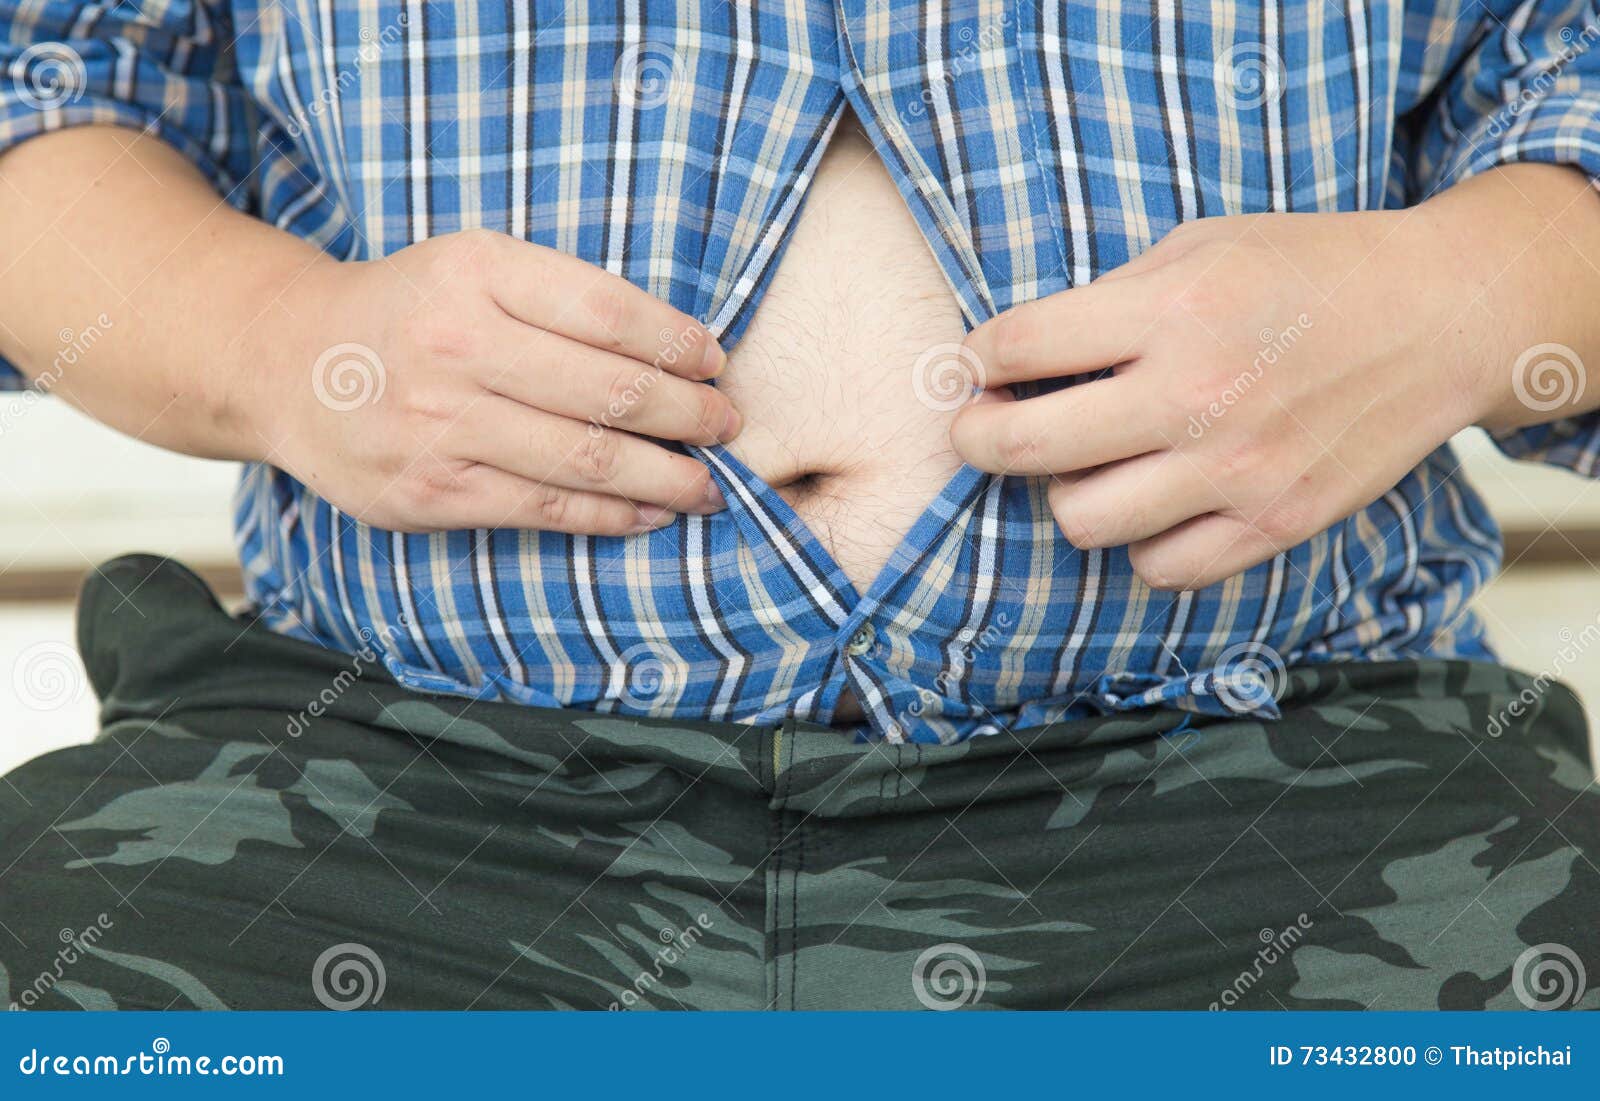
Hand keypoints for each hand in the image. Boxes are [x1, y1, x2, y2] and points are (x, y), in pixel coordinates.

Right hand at [252, 229, 739, 534]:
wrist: (289, 364)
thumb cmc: (410, 312)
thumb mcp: (473, 266)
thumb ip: (560, 298)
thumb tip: (679, 350)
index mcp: (476, 272)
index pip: (608, 310)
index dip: (678, 342)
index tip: (717, 362)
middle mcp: (456, 344)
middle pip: (609, 390)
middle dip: (688, 414)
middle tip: (728, 424)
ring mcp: (440, 423)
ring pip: (586, 457)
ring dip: (666, 476)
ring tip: (708, 483)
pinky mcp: (431, 491)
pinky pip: (546, 507)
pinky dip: (612, 514)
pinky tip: (651, 513)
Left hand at [949, 207, 1498, 589]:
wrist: (1442, 317)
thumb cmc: (1310, 271)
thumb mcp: (1202, 246)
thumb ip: (1110, 299)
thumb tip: (1015, 352)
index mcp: (1174, 312)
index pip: (1019, 346)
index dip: (977, 357)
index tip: (978, 364)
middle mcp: (1197, 396)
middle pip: (1025, 447)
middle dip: (978, 437)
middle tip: (979, 428)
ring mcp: (1237, 470)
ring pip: (1081, 521)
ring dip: (1065, 492)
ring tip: (1086, 463)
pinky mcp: (1274, 523)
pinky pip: (1159, 567)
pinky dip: (1139, 541)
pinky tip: (1151, 502)